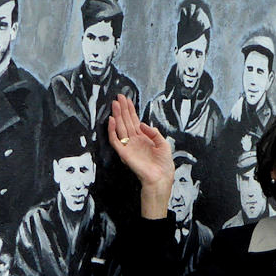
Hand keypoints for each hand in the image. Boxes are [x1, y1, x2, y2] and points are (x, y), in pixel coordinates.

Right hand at [108, 94, 174, 217]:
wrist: (161, 177)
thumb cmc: (163, 164)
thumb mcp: (163, 144)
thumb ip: (154, 133)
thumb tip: (142, 124)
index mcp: (143, 138)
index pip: (134, 121)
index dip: (131, 110)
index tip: (127, 99)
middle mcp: (134, 141)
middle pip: (126, 122)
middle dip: (123, 109)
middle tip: (119, 97)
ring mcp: (128, 146)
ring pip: (120, 128)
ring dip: (117, 116)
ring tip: (115, 104)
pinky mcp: (124, 153)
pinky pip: (115, 140)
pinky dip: (112, 131)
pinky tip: (112, 120)